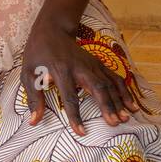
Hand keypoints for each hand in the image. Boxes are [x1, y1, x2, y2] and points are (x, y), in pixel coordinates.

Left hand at [21, 18, 138, 135]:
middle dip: (107, 106)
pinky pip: (114, 78)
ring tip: (126, 117)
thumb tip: (34, 121)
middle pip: (97, 88)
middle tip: (115, 123)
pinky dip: (124, 91)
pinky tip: (132, 104)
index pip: (70, 97)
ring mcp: (92, 64)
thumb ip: (33, 98)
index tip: (82, 132)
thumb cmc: (38, 54)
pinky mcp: (98, 63)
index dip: (76, 116)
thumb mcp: (28, 73)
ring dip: (119, 100)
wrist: (52, 30)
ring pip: (109, 83)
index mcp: (61, 71)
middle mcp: (80, 68)